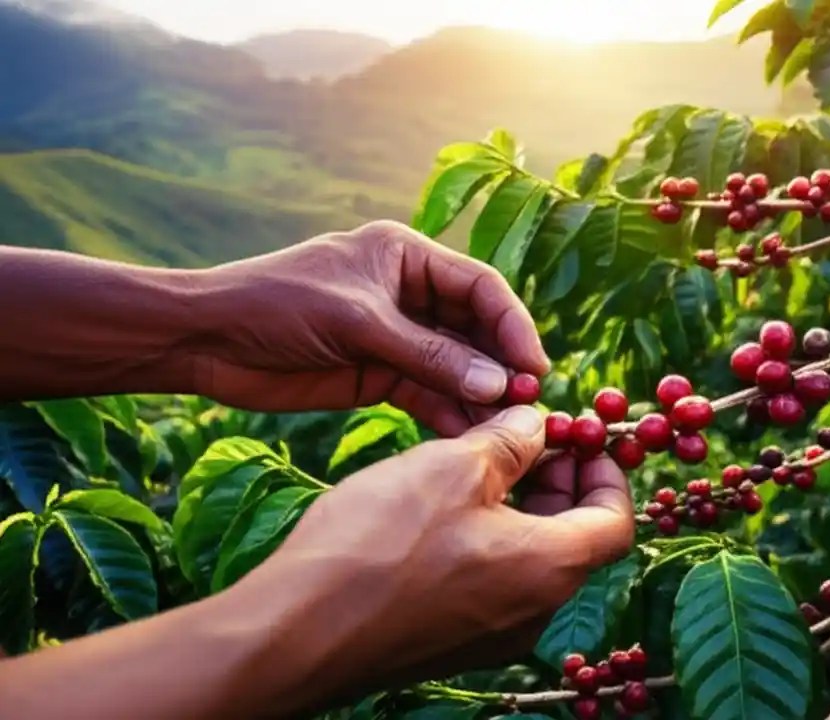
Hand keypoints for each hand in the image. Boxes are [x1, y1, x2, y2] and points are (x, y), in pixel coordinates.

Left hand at [186, 220, 548, 434]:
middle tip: (529, 404)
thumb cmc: (276, 306)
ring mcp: (396, 337)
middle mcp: (409, 294)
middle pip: (475, 329)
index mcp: (406, 256)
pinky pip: (428, 394)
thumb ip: (430, 355)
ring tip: (506, 428)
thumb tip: (499, 384)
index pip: (480, 287)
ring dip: (480, 395)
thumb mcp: (359, 324)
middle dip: (502, 365)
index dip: (512, 325)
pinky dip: (449, 414)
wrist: (205, 342)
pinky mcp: (378, 376)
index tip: (534, 366)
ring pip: (456, 367)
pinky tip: (470, 438)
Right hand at [234, 405, 633, 700]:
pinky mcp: (449, 643)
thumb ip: (509, 441)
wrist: (297, 632)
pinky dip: (484, 539)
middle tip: (525, 438)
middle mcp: (534, 612)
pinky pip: (489, 584)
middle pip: (574, 539)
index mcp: (553, 568)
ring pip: (528, 560)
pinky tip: (439, 507)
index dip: (608, 474)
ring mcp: (491, 635)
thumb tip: (535, 425)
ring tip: (474, 461)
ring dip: (517, 507)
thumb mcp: (453, 466)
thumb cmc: (381, 544)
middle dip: (558, 482)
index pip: (616, 522)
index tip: (579, 439)